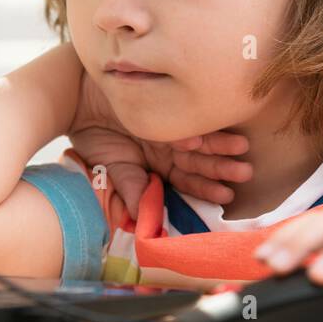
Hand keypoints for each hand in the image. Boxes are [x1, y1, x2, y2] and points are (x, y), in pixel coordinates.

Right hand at [67, 69, 253, 220]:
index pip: (187, 180)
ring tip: (241, 148)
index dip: (205, 189)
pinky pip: (181, 119)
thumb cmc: (93, 136)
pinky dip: (191, 129)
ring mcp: (168, 125)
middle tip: (245, 172)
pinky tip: (201, 138)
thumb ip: (133, 190)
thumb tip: (145, 221)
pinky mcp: (164, 104)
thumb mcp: (112, 169)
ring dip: (219, 145)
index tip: (226, 196)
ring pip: (198, 140)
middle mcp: (168, 147)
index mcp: (158, 165)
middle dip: (222, 167)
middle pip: (199, 161)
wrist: (78, 99)